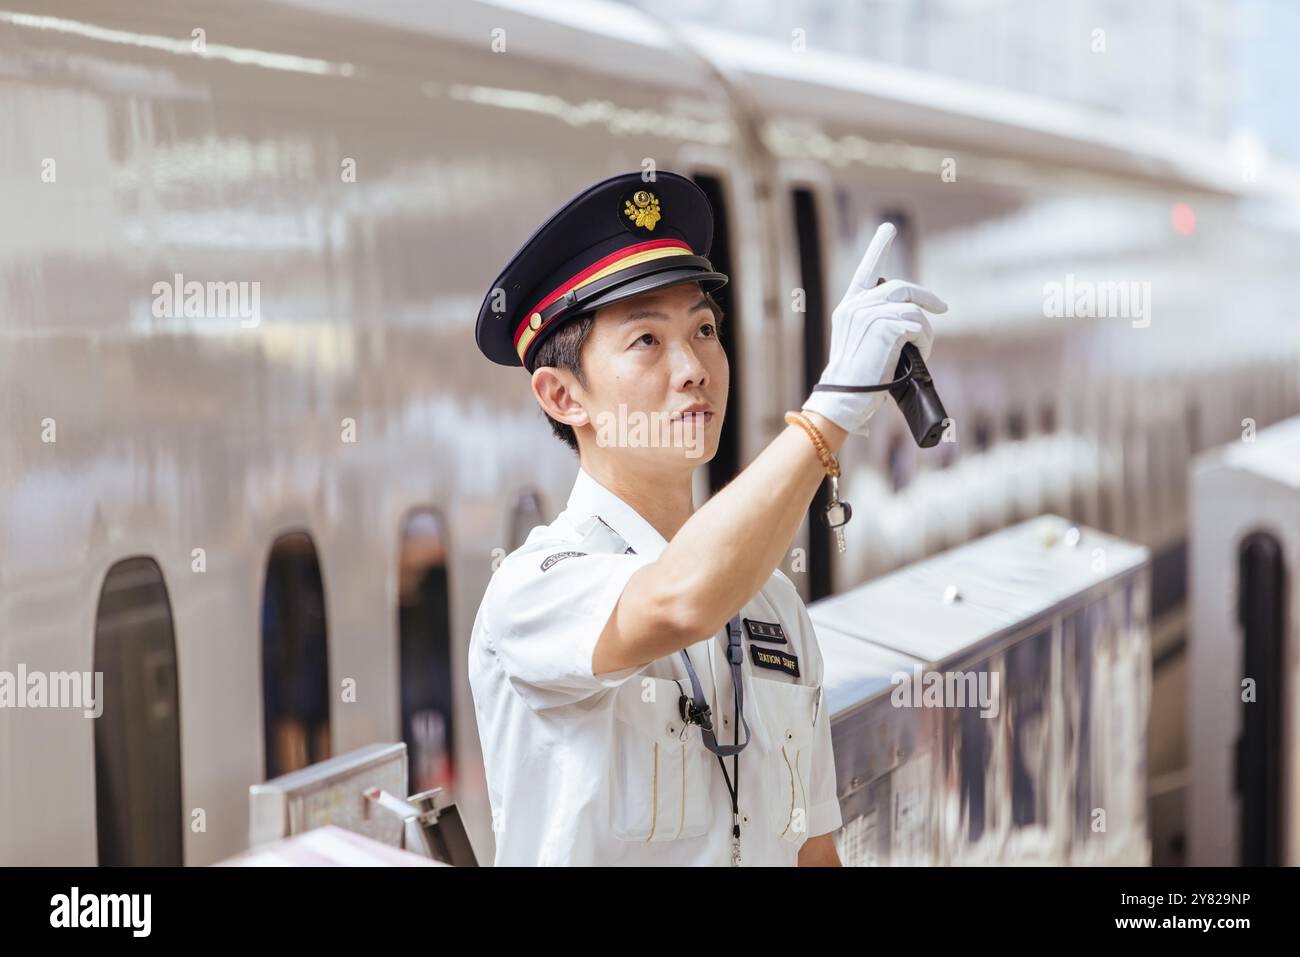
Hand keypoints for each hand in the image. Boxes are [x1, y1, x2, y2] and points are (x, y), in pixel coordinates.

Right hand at [801, 223, 945, 436]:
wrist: (845, 397)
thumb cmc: (857, 379)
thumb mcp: (862, 344)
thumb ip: (879, 323)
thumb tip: (912, 317)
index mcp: (849, 308)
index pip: (865, 271)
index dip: (878, 248)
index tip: (888, 228)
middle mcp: (856, 306)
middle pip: (901, 287)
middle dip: (926, 296)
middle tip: (942, 308)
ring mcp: (869, 314)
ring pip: (913, 309)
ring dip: (925, 330)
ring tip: (922, 350)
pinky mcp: (885, 327)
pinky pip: (917, 326)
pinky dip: (924, 341)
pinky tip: (919, 355)